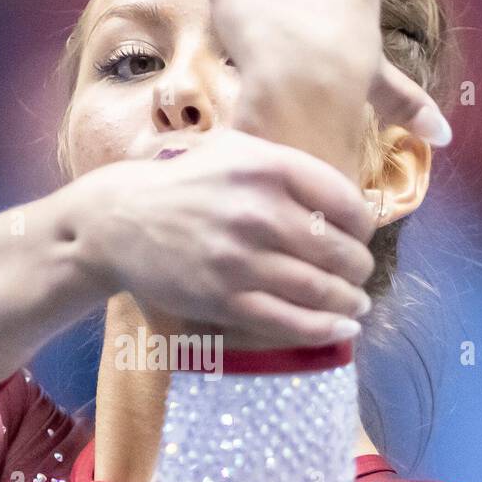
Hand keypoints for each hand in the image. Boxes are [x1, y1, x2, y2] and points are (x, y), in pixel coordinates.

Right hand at [67, 128, 375, 349]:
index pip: (347, 204)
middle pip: (340, 251)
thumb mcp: (235, 150)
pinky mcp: (223, 299)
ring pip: (320, 290)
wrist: (117, 221)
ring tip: (356, 305)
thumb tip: (349, 200)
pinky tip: (343, 330)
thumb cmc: (183, 184)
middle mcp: (259, 212)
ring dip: (349, 302)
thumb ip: (289, 167)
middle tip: (358, 275)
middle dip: (359, 269)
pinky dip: (325, 330)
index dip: (364, 227)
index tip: (360, 238)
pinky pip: (289, 321)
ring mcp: (241, 259)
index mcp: (269, 168)